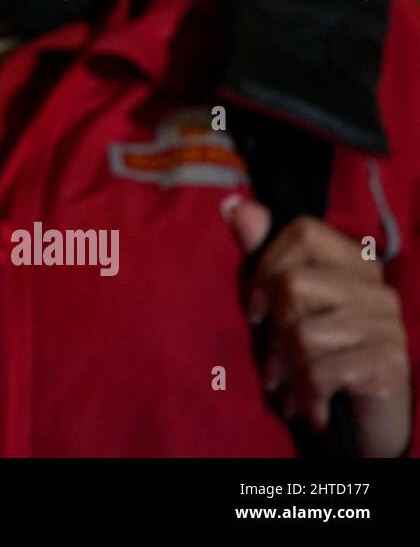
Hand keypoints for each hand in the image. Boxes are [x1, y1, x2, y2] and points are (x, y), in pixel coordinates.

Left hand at [225, 198, 411, 456]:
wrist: (371, 415)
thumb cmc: (323, 351)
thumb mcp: (291, 306)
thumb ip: (265, 255)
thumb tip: (234, 207)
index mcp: (354, 263)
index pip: (304, 233)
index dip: (266, 265)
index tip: (254, 309)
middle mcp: (376, 289)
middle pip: (294, 284)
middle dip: (272, 329)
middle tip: (270, 356)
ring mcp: (386, 326)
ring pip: (303, 333)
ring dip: (284, 366)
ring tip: (283, 383)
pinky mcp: (387, 365)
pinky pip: (322, 371)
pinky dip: (304, 392)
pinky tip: (306, 405)